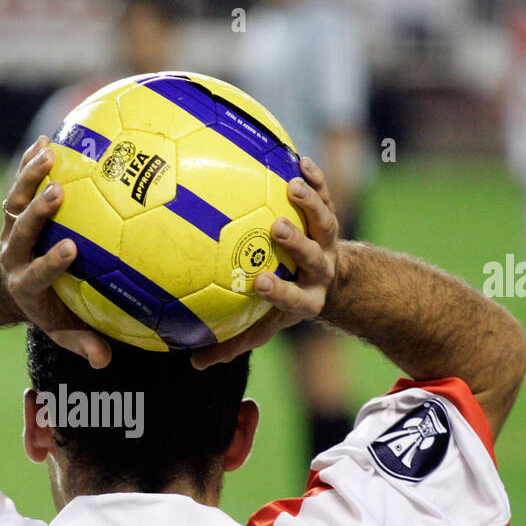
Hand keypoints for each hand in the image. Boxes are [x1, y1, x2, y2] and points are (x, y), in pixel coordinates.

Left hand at [0, 136, 111, 367]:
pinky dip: (31, 163)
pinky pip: (21, 184)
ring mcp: (11, 230)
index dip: (50, 262)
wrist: (12, 287)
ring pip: (15, 201)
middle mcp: (15, 254)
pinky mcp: (14, 211)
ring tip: (50, 153)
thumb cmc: (49, 310)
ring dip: (29, 177)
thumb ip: (82, 343)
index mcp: (26, 284)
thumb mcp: (62, 331)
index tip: (70, 250)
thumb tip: (104, 361)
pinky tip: (49, 139)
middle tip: (58, 194)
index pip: (37, 273)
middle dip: (37, 213)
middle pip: (21, 231)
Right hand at [192, 157, 339, 368]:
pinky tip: (299, 160)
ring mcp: (327, 243)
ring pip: (325, 223)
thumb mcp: (263, 325)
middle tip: (278, 227)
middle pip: (313, 257)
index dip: (280, 292)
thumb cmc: (283, 302)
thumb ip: (234, 342)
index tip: (259, 282)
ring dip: (311, 204)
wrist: (328, 280)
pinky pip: (326, 196)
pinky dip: (316, 180)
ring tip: (292, 185)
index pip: (293, 299)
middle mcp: (319, 271)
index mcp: (305, 300)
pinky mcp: (329, 219)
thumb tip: (196, 365)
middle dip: (298, 243)